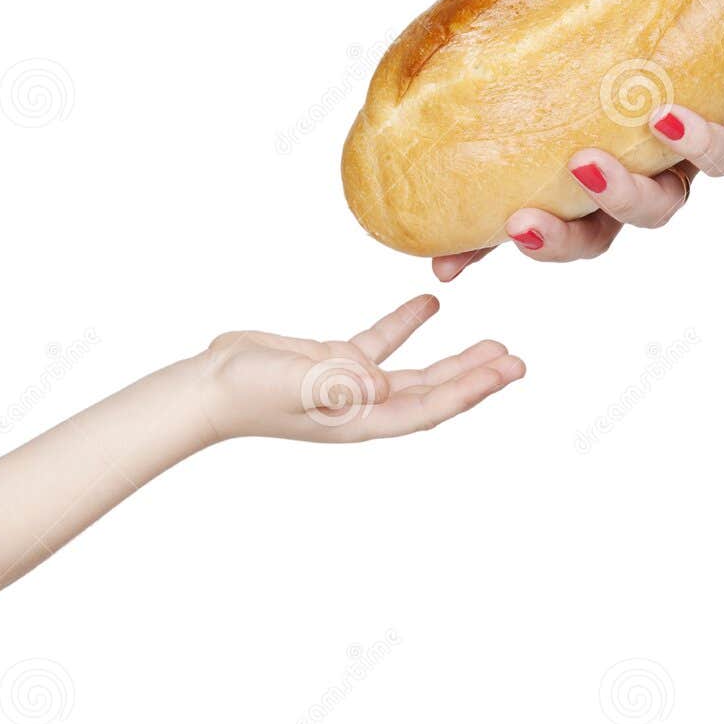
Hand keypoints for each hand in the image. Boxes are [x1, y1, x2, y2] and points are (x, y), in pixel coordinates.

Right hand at [196, 295, 524, 441]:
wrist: (206, 385)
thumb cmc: (246, 391)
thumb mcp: (294, 383)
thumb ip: (337, 383)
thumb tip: (378, 382)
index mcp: (362, 419)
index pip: (429, 406)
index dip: (470, 390)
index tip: (505, 371)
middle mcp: (365, 406)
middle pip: (434, 392)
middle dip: (476, 378)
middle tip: (517, 361)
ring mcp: (351, 384)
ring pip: (416, 372)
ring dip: (453, 359)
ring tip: (494, 342)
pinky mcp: (334, 361)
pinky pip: (381, 342)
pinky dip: (406, 325)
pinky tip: (430, 304)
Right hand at [431, 0, 723, 281]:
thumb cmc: (660, 11)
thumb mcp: (580, 4)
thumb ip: (522, 1)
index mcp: (583, 156)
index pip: (531, 213)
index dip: (488, 249)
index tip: (447, 265)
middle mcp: (632, 172)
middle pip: (592, 235)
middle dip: (555, 240)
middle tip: (520, 225)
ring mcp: (681, 163)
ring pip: (655, 211)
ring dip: (619, 196)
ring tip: (589, 163)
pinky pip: (720, 157)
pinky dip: (695, 142)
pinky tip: (669, 118)